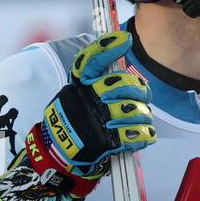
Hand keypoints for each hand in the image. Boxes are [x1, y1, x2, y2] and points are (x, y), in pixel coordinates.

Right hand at [0, 31, 154, 200]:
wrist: (55, 161)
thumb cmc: (72, 128)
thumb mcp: (76, 100)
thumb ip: (97, 86)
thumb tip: (128, 77)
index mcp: (78, 86)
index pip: (91, 59)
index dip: (107, 47)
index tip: (123, 39)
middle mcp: (85, 99)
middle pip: (122, 83)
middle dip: (137, 89)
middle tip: (141, 97)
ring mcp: (94, 120)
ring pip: (133, 108)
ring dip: (143, 116)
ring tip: (142, 121)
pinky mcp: (103, 142)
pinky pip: (133, 133)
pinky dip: (143, 135)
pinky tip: (144, 136)